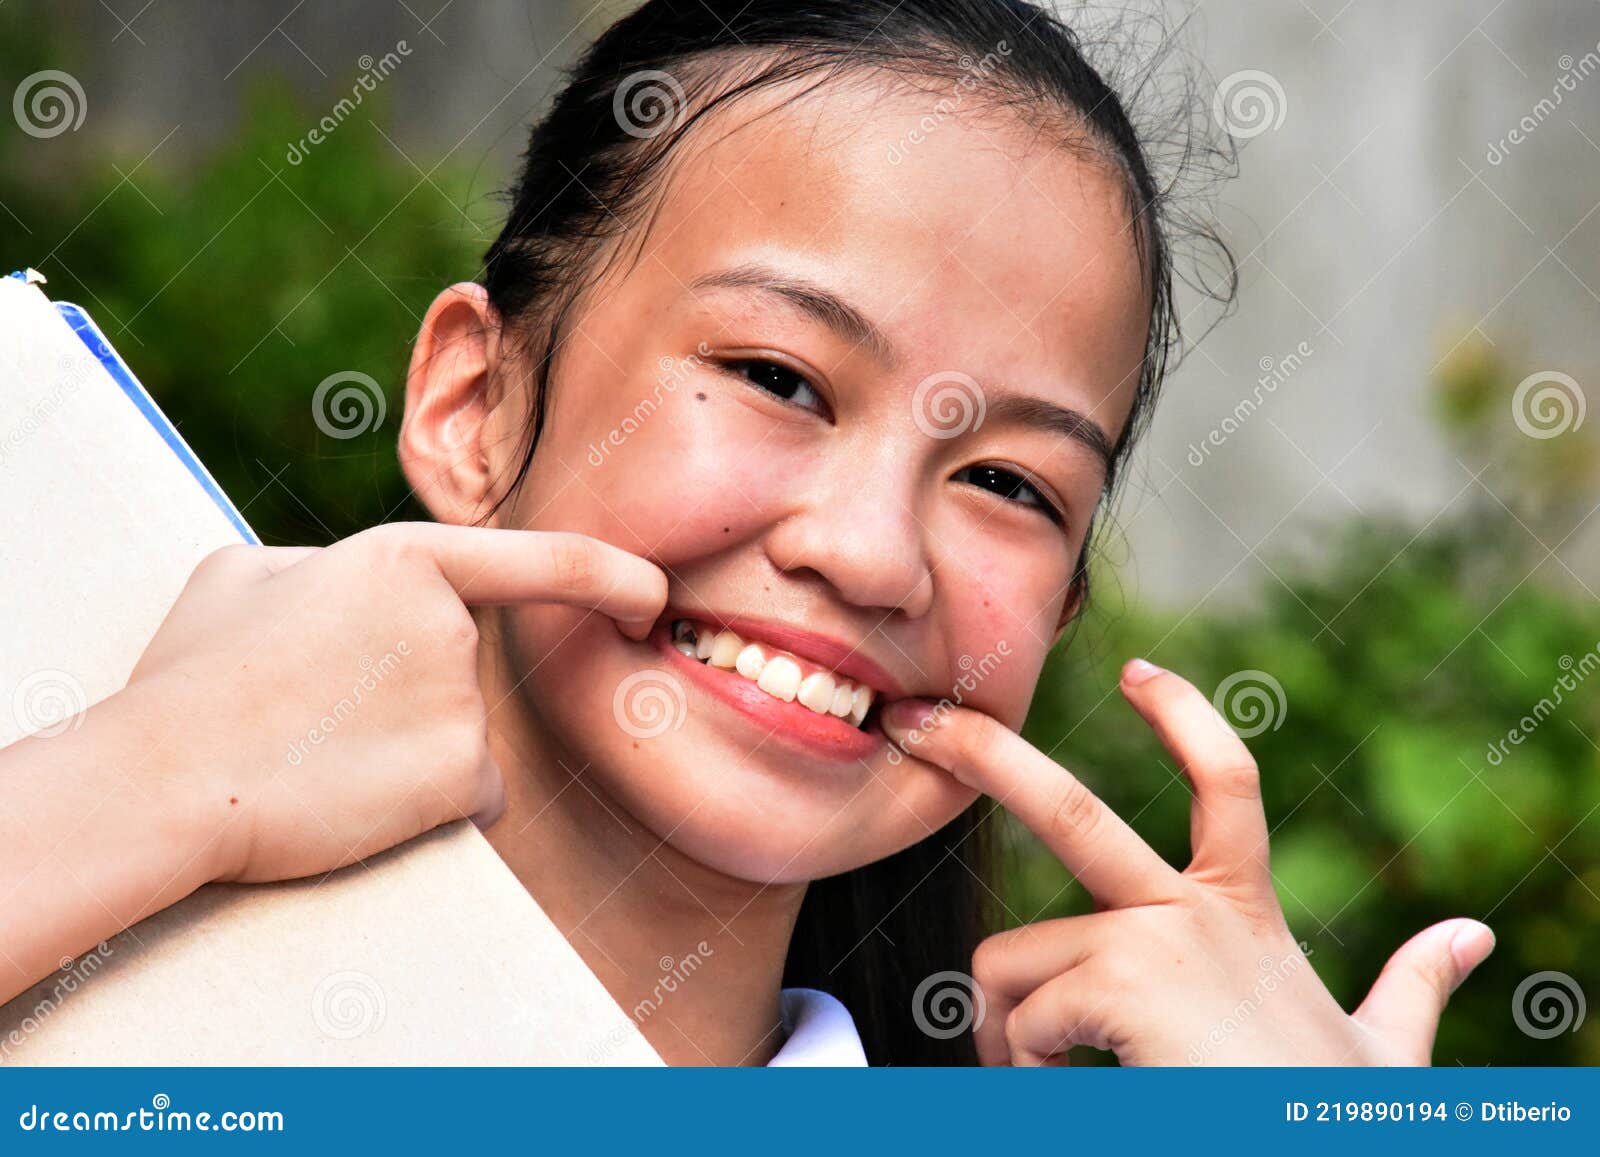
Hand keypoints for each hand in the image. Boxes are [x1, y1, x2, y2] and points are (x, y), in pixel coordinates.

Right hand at [131, 522, 666, 883]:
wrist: (167, 779)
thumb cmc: (194, 675)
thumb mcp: (244, 573)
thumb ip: (326, 565)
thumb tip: (358, 588)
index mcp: (406, 560)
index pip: (545, 563)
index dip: (611, 576)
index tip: (651, 594)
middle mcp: (452, 628)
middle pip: (461, 670)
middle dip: (403, 696)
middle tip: (314, 714)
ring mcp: (462, 704)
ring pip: (461, 736)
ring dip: (405, 751)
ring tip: (315, 754)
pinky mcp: (462, 778)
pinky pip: (468, 794)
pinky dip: (426, 805)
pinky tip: (355, 799)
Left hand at [880, 658, 1494, 1065]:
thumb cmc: (1334, 1114)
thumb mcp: (1381, 1042)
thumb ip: (1414, 981)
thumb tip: (1475, 938)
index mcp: (1241, 908)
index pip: (1229, 779)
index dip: (1186, 715)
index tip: (1137, 668)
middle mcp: (1193, 909)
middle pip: (1071, 810)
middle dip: (982, 753)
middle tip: (914, 723)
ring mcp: (1153, 943)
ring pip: (1015, 962)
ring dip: (1007, 1029)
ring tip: (1042, 1075)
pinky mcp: (1122, 987)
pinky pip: (1023, 1019)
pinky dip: (1024, 1066)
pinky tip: (1067, 1092)